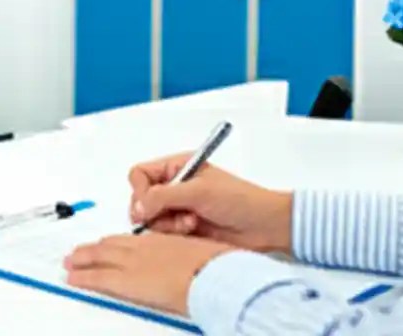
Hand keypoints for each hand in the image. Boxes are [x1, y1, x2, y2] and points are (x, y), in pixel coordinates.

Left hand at [63, 232, 234, 314]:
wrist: (211, 275)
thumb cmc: (214, 265)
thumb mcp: (203, 254)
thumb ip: (189, 256)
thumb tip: (193, 264)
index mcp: (161, 240)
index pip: (132, 239)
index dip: (116, 242)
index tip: (107, 244)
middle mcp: (143, 247)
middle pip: (111, 245)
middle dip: (94, 249)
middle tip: (80, 252)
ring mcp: (132, 262)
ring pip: (99, 257)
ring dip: (83, 259)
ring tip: (71, 262)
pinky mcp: (126, 281)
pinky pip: (97, 278)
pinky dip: (82, 277)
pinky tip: (73, 279)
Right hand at [129, 152, 291, 252]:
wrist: (265, 227)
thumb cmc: (241, 200)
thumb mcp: (199, 191)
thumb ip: (163, 196)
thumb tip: (137, 207)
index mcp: (178, 167)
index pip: (140, 175)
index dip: (139, 190)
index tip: (147, 204)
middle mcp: (175, 186)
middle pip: (141, 200)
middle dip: (153, 211)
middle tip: (171, 215)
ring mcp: (179, 209)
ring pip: (151, 220)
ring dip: (168, 224)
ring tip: (191, 223)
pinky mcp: (184, 229)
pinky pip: (164, 235)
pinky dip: (175, 235)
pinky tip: (194, 231)